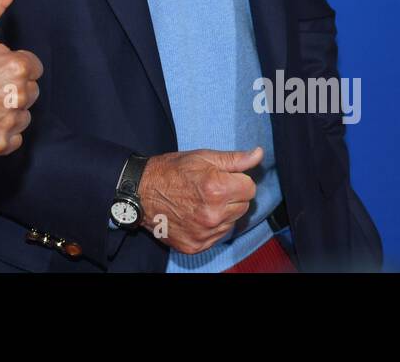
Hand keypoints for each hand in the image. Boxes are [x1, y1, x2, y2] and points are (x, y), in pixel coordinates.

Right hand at [0, 0, 42, 155]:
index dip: (12, 65)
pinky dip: (2, 133)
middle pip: (30, 91)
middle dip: (12, 88)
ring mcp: (7, 121)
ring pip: (24, 115)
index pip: (32, 66)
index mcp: (16, 64)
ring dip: (9, 111)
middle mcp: (16, 94)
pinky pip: (15, 139)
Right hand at [137, 146, 262, 253]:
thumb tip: (259, 155)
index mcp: (216, 189)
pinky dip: (211, 227)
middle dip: (232, 197)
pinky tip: (195, 215)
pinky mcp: (196, 246)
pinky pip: (218, 236)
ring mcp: (204, 233)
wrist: (141, 193)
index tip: (223, 178)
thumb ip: (234, 159)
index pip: (250, 188)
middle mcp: (212, 215)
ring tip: (201, 202)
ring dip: (223, 213)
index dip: (237, 180)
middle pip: (244, 206)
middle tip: (210, 189)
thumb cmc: (171, 171)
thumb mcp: (202, 157)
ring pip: (232, 222)